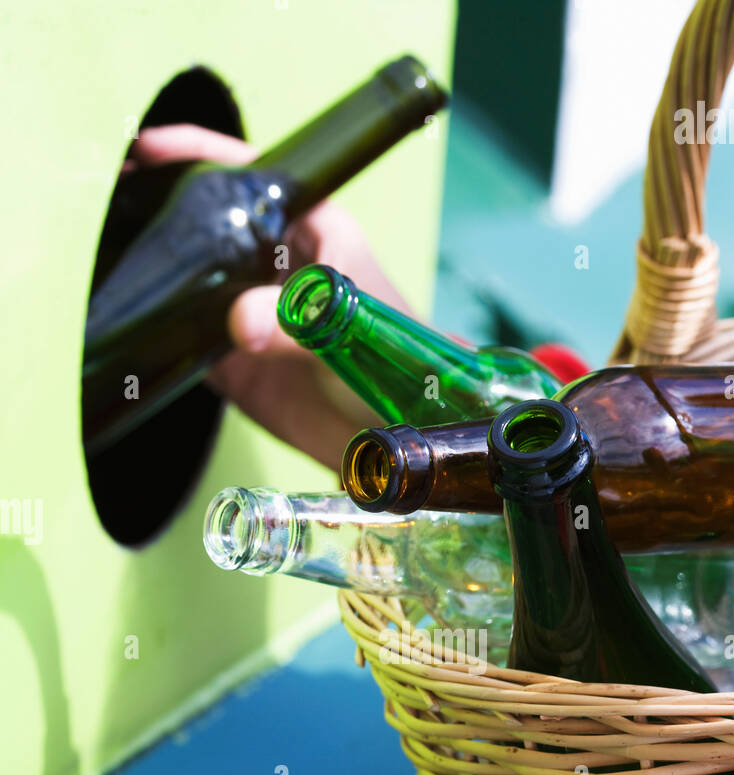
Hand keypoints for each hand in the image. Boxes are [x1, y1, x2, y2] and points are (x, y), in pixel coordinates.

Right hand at [130, 125, 414, 469]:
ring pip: (190, 282)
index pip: (251, 174)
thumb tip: (241, 323)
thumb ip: (300, 324)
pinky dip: (159, 336)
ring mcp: (250, 315)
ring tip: (106, 259)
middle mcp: (274, 266)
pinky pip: (184, 342)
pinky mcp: (233, 365)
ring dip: (156, 275)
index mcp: (311, 230)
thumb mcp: (354, 330)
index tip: (151, 151)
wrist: (399, 436)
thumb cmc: (400, 363)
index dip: (201, 154)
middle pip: (210, 223)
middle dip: (164, 212)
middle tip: (111, 206)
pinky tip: (131, 326)